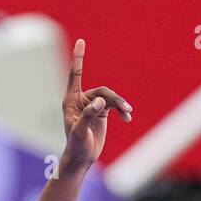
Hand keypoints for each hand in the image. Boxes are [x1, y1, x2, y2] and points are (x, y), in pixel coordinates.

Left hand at [60, 38, 131, 172]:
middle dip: (115, 99)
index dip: (78, 58)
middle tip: (125, 109)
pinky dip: (122, 111)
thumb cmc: (76, 146)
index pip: (75, 74)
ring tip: (128, 114)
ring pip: (111, 98)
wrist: (82, 159)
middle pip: (102, 91)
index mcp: (71, 100)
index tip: (81, 41)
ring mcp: (92, 105)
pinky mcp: (101, 112)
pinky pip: (115, 106)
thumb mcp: (80, 131)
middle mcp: (81, 100)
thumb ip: (89, 114)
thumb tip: (101, 101)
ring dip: (121, 105)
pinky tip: (128, 118)